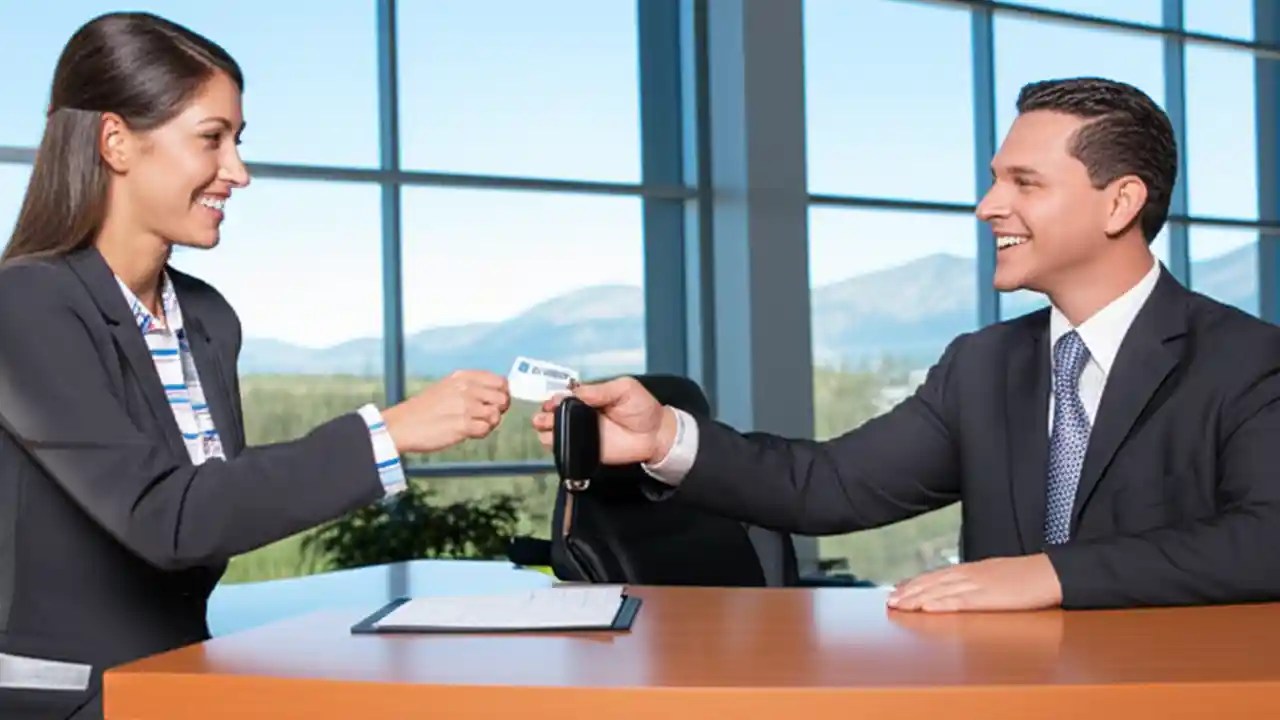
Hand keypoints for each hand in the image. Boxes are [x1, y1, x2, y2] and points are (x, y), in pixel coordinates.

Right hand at [381, 370, 509, 453]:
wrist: (401, 425)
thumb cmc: (424, 409)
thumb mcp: (447, 387)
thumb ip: (471, 387)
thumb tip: (497, 393)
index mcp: (463, 377)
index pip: (500, 381)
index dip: (502, 394)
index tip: (494, 403)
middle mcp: (466, 389)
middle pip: (502, 399)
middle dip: (499, 410)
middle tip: (486, 417)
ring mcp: (465, 406)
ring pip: (496, 415)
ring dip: (489, 424)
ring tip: (474, 425)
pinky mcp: (462, 425)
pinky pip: (486, 429)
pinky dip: (481, 433)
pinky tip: (468, 433)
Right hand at [530, 376, 677, 464]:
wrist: (655, 435)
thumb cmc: (642, 407)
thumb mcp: (624, 388)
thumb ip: (600, 390)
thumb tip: (575, 392)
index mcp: (588, 397)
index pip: (565, 396)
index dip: (556, 398)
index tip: (554, 401)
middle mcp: (581, 415)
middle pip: (554, 414)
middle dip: (545, 413)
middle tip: (548, 414)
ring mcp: (582, 434)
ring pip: (554, 431)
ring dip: (547, 428)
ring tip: (548, 426)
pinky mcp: (586, 451)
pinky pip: (566, 450)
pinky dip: (558, 446)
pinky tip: (557, 441)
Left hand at [886, 554, 1062, 611]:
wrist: (1051, 573)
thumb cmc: (1027, 577)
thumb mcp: (996, 576)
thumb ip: (977, 581)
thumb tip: (959, 589)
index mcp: (972, 570)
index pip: (937, 576)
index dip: (915, 583)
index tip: (897, 589)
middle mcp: (970, 575)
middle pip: (932, 582)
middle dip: (909, 592)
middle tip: (889, 601)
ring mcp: (978, 585)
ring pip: (940, 591)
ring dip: (916, 598)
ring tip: (898, 605)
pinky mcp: (989, 598)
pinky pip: (960, 601)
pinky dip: (940, 604)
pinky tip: (926, 609)